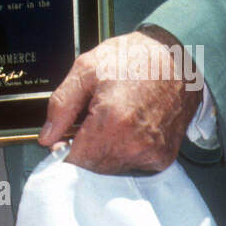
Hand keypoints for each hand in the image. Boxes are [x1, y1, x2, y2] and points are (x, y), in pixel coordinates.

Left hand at [39, 29, 200, 172]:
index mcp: (112, 121)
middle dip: (84, 148)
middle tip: (89, 120)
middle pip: (92, 168)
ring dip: (103, 151)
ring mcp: (151, 153)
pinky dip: (124, 150)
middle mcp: (134, 144)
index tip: (63, 136)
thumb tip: (47, 136)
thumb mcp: (87, 68)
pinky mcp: (163, 158)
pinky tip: (128, 126)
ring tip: (110, 119)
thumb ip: (62, 105)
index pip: (75, 160)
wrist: (178, 57)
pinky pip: (132, 165)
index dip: (64, 148)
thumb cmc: (134, 57)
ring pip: (111, 168)